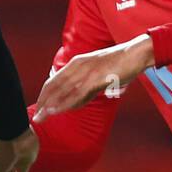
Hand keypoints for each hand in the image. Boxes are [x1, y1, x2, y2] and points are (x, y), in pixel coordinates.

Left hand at [32, 33, 153, 121]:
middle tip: (35, 117)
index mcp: (77, 63)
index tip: (39, 106)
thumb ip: (86, 87)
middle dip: (43, 102)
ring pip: (62, 91)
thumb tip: (77, 101)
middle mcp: (77, 66)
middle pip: (54, 86)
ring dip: (49, 105)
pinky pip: (75, 94)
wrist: (135, 54)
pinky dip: (63, 104)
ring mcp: (85, 72)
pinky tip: (55, 111)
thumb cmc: (119, 64)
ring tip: (40, 117)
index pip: (55, 80)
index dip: (45, 94)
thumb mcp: (98, 73)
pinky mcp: (94, 79)